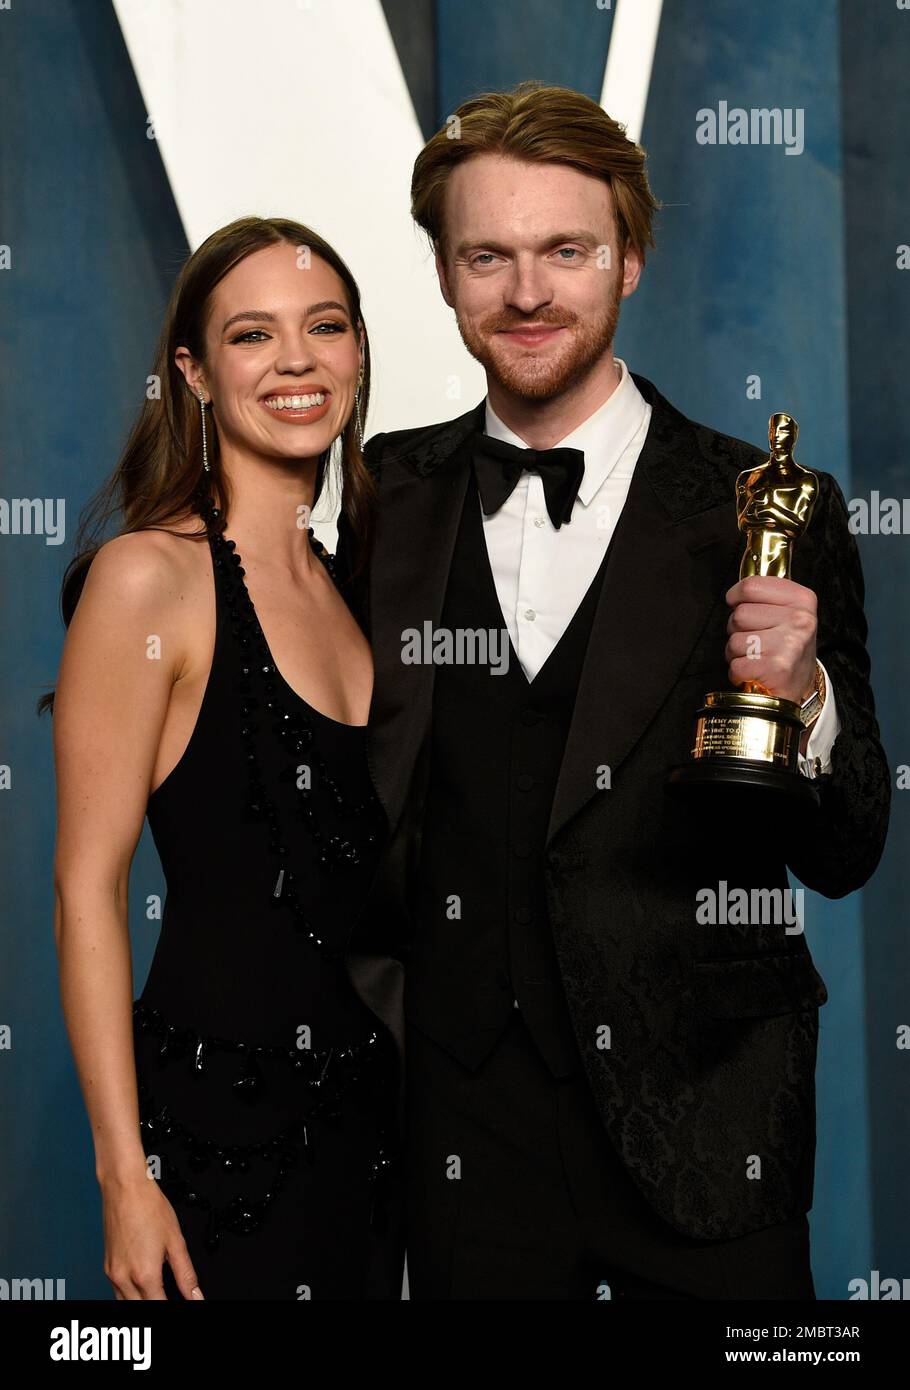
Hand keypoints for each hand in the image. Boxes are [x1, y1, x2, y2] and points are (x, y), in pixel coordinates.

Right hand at [101, 1172, 203, 1299]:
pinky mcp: (107, 1266)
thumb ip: (187, 1274)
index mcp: (144, 1275)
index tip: (184, 1305)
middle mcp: (124, 1278)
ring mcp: (112, 1273)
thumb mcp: (176, 1241)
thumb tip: (195, 1296)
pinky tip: (141, 1288)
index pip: (159, 1308)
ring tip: (157, 1296)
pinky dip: (130, 1297)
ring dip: (141, 1304)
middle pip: (140, 1310)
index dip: (173, 1310)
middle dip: (156, 1307)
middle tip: (169, 1297)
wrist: (125, 1187)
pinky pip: (117, 1293)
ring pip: (125, 1305)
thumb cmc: (148, 1207)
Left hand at [724, 574, 817, 704]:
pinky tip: (752, 673)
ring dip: (736, 653)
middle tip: (754, 641)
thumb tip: (736, 589)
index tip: (738, 605)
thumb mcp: (787, 613)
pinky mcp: (777, 668)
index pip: (751, 585)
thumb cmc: (788, 647)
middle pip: (739, 614)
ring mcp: (789, 644)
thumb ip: (765, 596)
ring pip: (734, 641)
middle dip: (737, 630)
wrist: (803, 686)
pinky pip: (736, 665)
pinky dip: (737, 672)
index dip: (735, 597)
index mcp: (802, 599)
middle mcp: (799, 619)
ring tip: (754, 657)